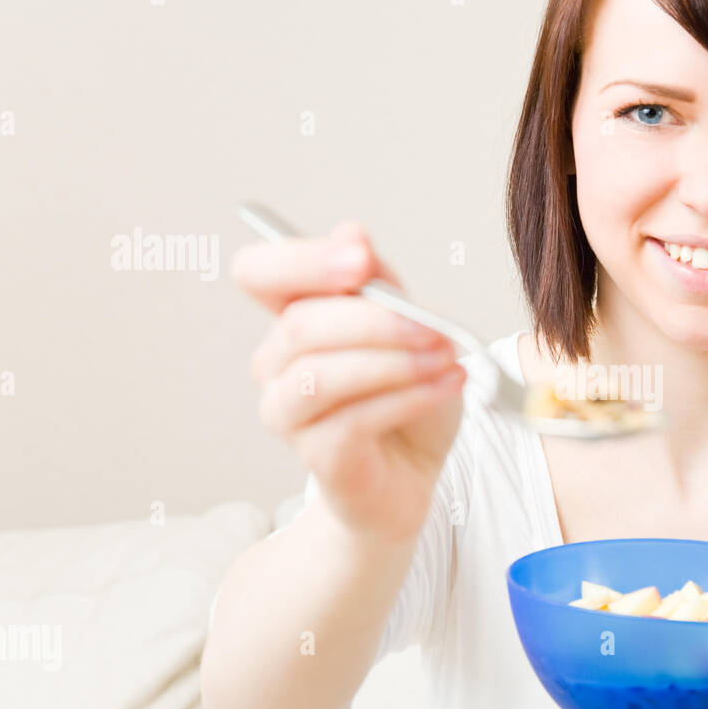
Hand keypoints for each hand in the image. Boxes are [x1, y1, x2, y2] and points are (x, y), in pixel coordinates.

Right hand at [232, 221, 466, 543]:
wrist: (412, 477)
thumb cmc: (406, 397)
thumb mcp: (409, 329)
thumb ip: (381, 285)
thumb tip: (351, 231)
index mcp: (293, 317)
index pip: (259, 272)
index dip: (301, 260)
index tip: (361, 260)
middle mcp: (275, 364)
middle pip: (300, 324)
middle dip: (376, 319)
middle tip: (436, 326)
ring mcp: (288, 415)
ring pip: (320, 375)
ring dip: (393, 361)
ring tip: (448, 358)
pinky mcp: (317, 458)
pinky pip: (352, 421)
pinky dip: (408, 397)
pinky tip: (447, 386)